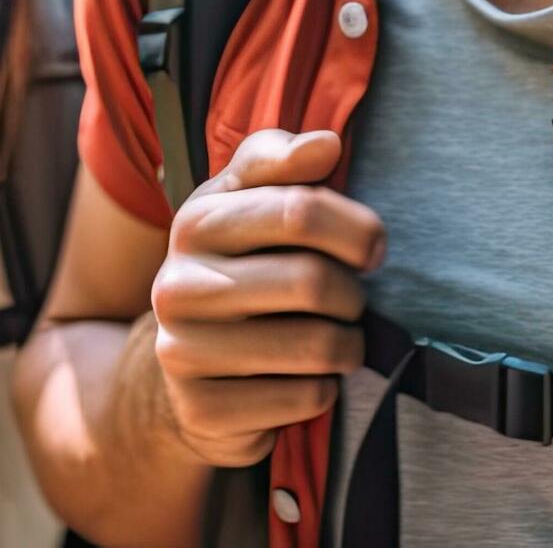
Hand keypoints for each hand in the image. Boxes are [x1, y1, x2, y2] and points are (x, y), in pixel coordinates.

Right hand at [148, 127, 383, 467]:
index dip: (356, 228)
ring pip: (315, 347)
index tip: (374, 247)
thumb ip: (283, 161)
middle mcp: (178, 285)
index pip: (300, 210)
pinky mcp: (203, 409)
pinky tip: (306, 378)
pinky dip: (324, 389)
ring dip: (348, 346)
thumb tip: (328, 143)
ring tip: (339, 340)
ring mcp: (183, 351)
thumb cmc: (236, 265)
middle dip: (353, 295)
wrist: (182, 364)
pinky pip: (304, 399)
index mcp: (196, 222)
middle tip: (353, 301)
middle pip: (313, 283)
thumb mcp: (246, 200)